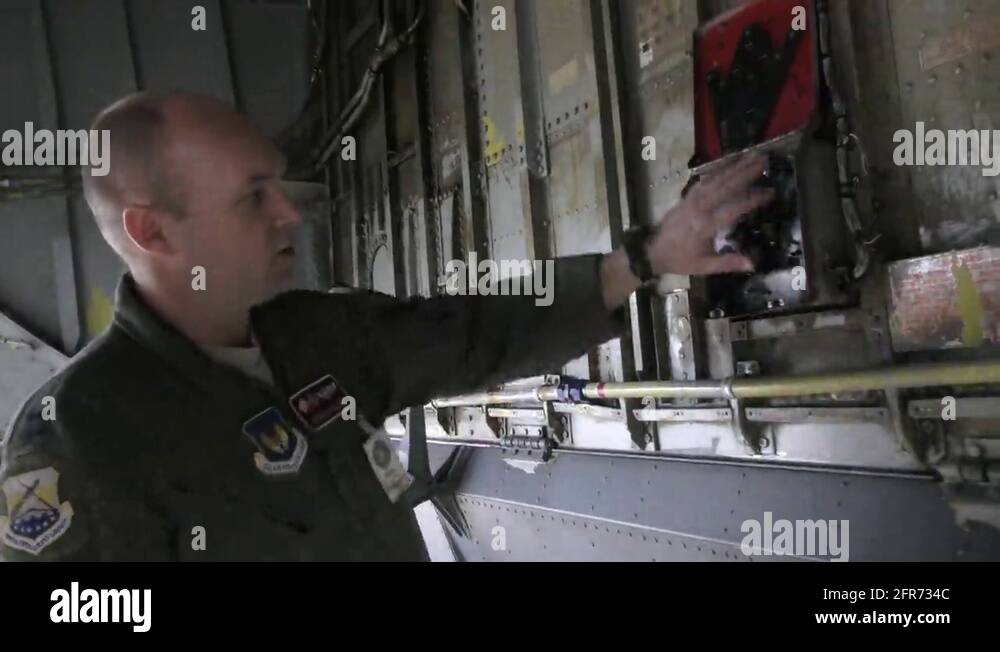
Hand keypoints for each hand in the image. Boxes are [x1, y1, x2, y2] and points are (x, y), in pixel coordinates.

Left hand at [646, 154, 774, 275]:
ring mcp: (691, 199)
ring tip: (751, 154)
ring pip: (715, 178)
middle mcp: (699, 208)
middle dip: (745, 172)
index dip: (752, 200)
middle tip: (763, 159)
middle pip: (725, 186)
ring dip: (734, 166)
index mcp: (704, 226)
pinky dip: (718, 169)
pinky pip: (705, 179)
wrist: (653, 251)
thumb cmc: (680, 259)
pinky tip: (730, 162)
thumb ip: (728, 263)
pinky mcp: (687, 196)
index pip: (733, 210)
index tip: (770, 192)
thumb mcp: (704, 266)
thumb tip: (753, 264)